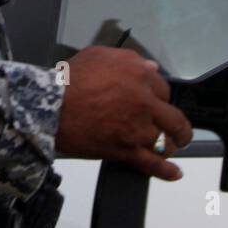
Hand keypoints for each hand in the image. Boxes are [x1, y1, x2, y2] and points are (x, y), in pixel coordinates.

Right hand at [55, 47, 193, 180]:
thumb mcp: (99, 56)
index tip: (155, 102)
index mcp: (139, 76)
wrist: (51, 108)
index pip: (163, 88)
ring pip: (164, 141)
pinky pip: (152, 164)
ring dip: (168, 145)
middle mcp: (144, 103)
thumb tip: (150, 67)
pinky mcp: (126, 151)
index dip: (159, 96)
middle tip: (176, 129)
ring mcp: (137, 129)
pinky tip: (175, 172)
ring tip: (169, 146)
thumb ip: (129, 59)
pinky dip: (166, 171)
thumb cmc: (70, 80)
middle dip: (177, 125)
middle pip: (174, 118)